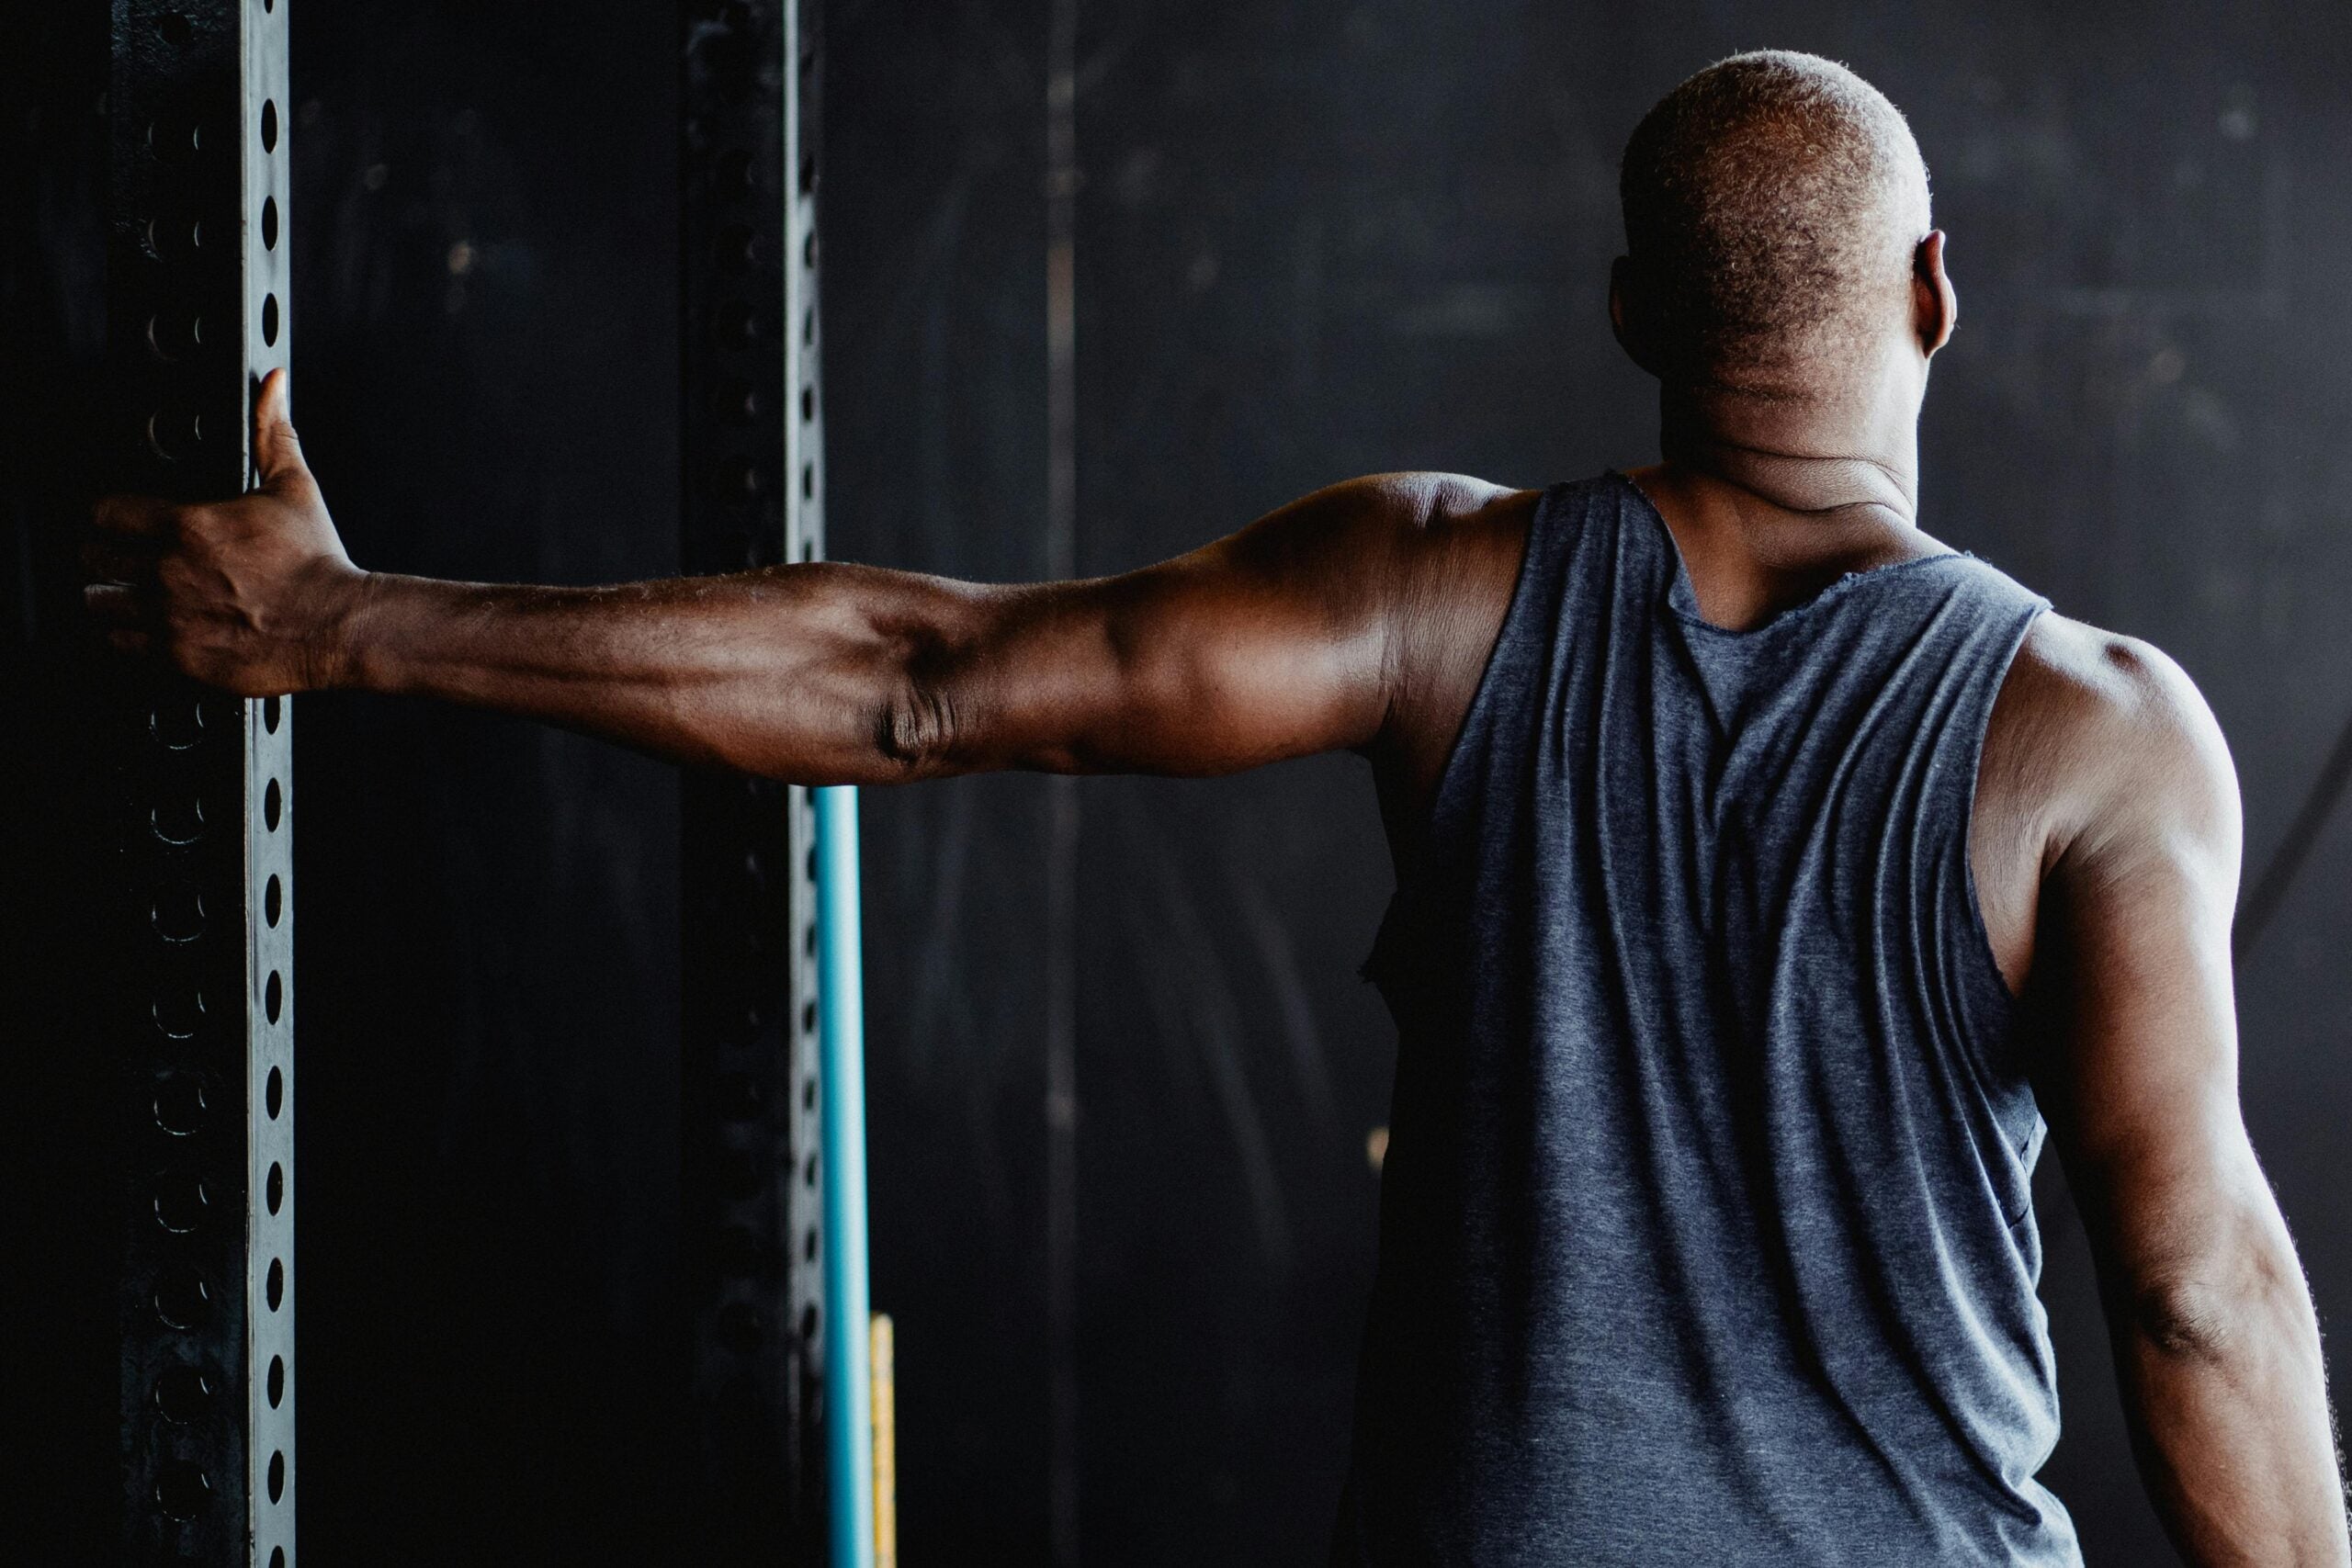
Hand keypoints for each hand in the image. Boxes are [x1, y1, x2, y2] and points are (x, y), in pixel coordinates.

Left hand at [85, 368, 367, 694]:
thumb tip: (275, 385)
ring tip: (125, 593)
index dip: (107, 515)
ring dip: (109, 595)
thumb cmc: (319, 563)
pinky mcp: (178, 656)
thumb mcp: (295, 488)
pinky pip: (121, 644)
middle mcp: (168, 570)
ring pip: (99, 601)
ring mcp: (169, 616)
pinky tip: (146, 626)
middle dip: (103, 554)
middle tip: (118, 556)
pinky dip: (126, 635)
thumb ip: (273, 433)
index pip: (106, 513)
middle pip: (93, 557)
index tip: (116, 520)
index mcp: (187, 525)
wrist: (341, 626)